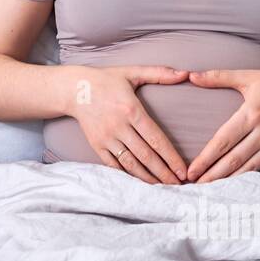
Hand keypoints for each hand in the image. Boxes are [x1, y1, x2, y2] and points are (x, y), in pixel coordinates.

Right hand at [67, 65, 191, 184]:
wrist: (74, 89)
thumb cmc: (106, 80)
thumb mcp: (132, 73)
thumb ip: (160, 73)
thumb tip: (186, 73)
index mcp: (131, 110)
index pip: (156, 139)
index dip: (171, 157)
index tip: (183, 171)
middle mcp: (119, 127)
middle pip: (146, 156)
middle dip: (164, 173)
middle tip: (179, 185)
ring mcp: (106, 138)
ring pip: (130, 164)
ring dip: (148, 178)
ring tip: (163, 187)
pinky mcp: (97, 145)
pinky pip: (114, 165)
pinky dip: (127, 175)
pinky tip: (140, 182)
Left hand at [184, 69, 259, 182]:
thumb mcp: (247, 77)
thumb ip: (218, 77)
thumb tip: (192, 75)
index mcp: (250, 114)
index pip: (223, 141)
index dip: (206, 158)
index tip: (191, 171)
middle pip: (234, 159)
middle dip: (213, 175)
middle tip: (195, 186)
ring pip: (250, 168)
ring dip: (230, 181)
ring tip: (212, 191)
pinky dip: (255, 181)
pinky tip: (240, 190)